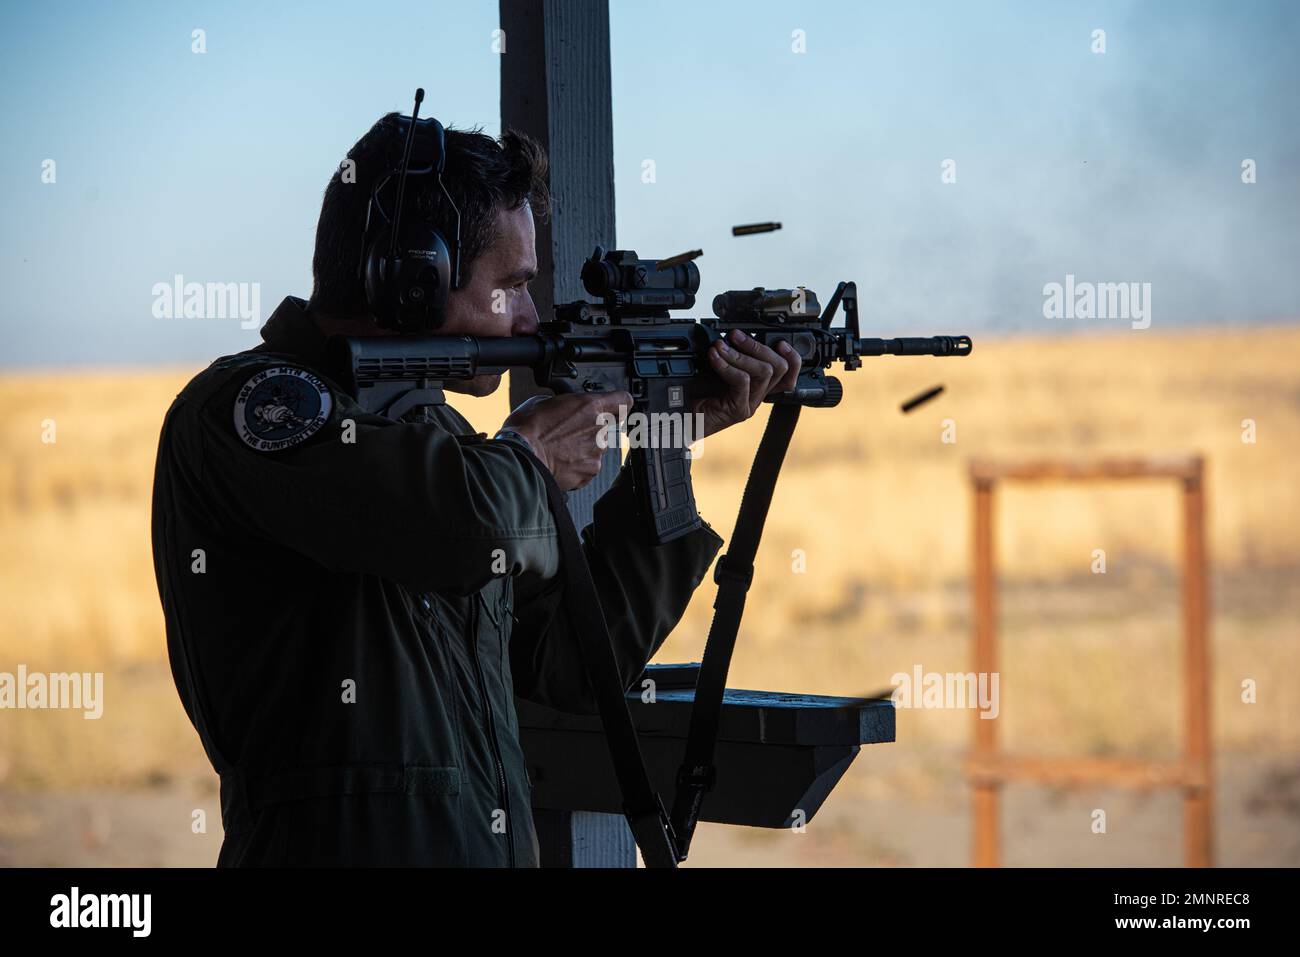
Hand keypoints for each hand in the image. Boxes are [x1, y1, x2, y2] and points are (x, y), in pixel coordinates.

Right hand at [503, 391, 631, 490]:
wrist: (521, 458)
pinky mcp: (590, 471)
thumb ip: (564, 404)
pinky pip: (588, 467)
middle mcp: (599, 429)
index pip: (623, 400)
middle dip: (588, 430)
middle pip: (604, 427)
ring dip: (582, 449)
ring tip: (559, 450)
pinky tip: (560, 462)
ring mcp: (596, 452)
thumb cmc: (527, 430)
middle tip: (566, 433)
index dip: (618, 404)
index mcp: (590, 406)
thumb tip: (565, 408)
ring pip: (595, 448)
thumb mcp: (543, 402)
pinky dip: (577, 466)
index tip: (615, 407)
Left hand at [694, 329, 800, 437]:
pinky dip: (727, 365)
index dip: (792, 358)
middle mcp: (758, 396)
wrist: (680, 420)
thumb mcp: (716, 370)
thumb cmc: (695, 395)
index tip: (780, 341)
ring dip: (741, 354)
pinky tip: (714, 357)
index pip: (788, 374)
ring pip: (764, 372)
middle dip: (759, 346)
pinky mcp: (738, 410)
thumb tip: (732, 336)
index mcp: (757, 387)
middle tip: (736, 335)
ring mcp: (750, 404)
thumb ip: (730, 356)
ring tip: (720, 346)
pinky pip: (742, 381)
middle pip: (779, 368)